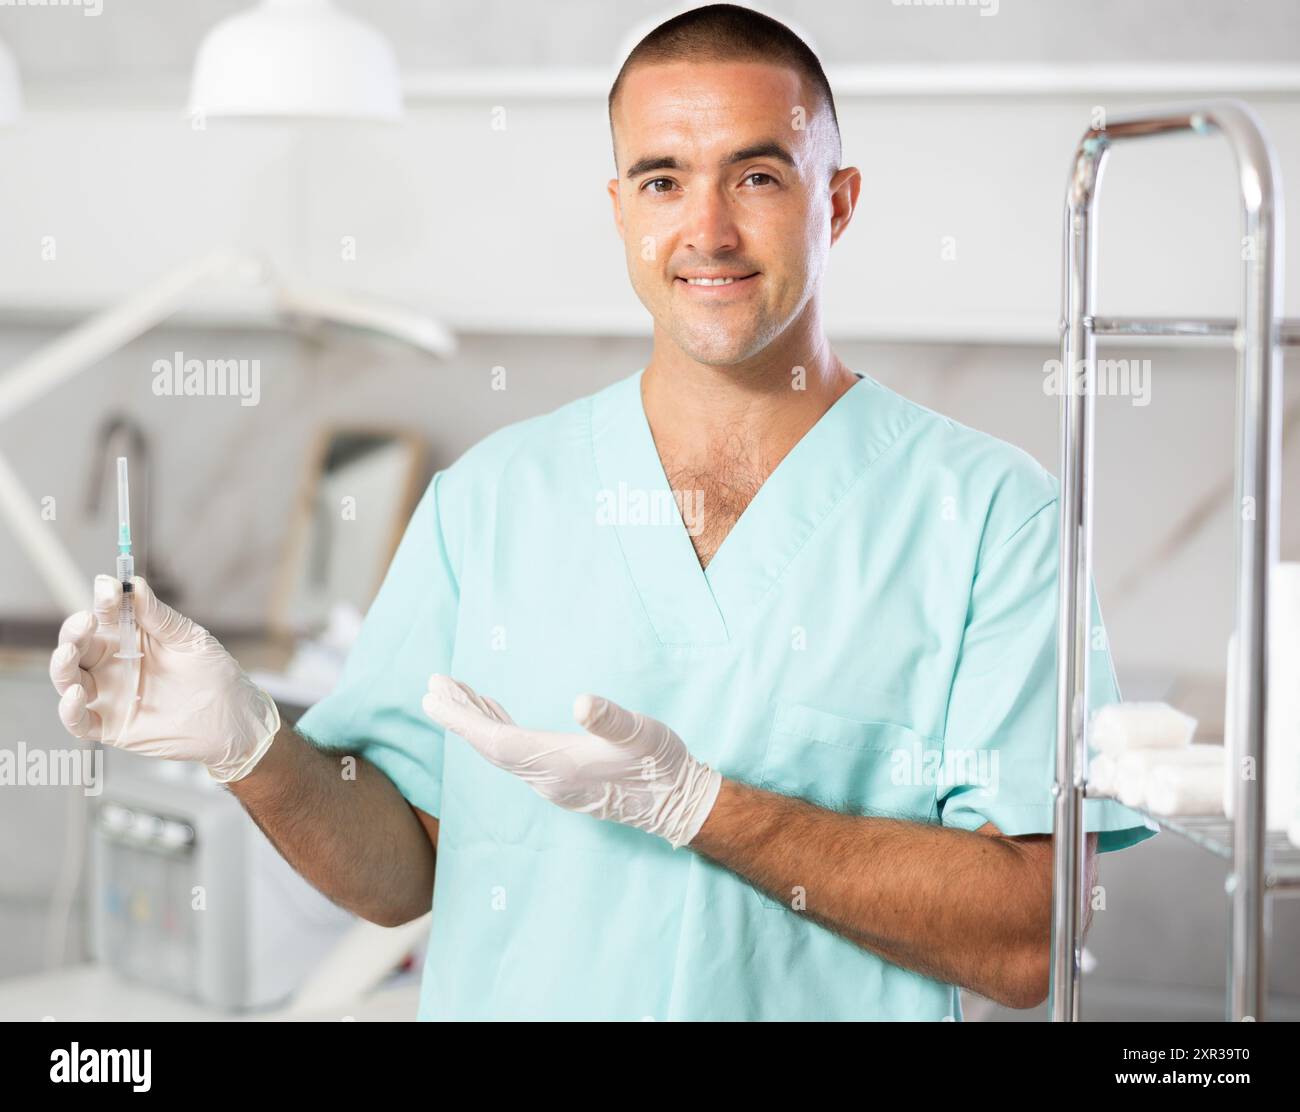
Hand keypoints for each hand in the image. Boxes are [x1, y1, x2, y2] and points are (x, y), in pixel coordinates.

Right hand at [48, 575, 279, 782]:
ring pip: (69, 678)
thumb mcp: (191, 641)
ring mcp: (109, 695)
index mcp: (132, 637)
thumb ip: (160, 617)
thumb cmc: (216, 677)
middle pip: (79, 644)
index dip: (105, 599)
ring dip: (61, 665)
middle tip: (87, 620)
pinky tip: (75, 695)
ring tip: (68, 653)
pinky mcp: (110, 726)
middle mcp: (114, 663)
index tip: (109, 588)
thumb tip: (135, 583)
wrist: (235, 722)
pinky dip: (69, 710)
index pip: (107, 614)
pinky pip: (78, 721)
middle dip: (75, 631)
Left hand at [421, 675, 721, 848]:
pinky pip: (516, 752)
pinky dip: (498, 729)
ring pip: (500, 749)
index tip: (434, 696)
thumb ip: (611, 719)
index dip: (463, 718)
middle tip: (432, 686)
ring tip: (452, 693)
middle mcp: (546, 778)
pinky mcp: (560, 778)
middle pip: (490, 745)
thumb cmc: (661, 764)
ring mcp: (552, 781)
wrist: (677, 803)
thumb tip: (582, 701)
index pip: (496, 740)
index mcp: (558, 764)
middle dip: (459, 716)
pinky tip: (493, 713)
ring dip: (475, 721)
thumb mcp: (642, 733)